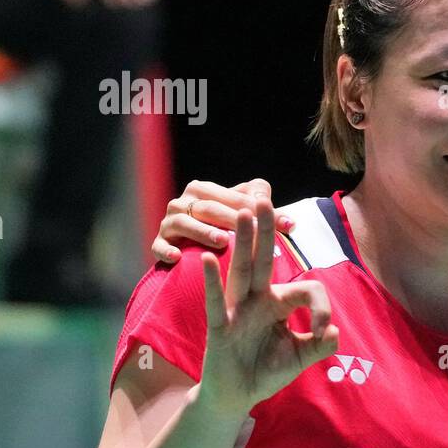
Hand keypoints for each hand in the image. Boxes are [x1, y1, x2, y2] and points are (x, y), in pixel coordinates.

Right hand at [153, 178, 293, 262]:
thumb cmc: (222, 224)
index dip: (262, 210)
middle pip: (211, 209)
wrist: (187, 244)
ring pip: (186, 224)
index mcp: (204, 190)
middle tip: (256, 231)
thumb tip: (288, 220)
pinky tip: (178, 257)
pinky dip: (167, 250)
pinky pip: (159, 246)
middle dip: (237, 220)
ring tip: (222, 241)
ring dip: (203, 232)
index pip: (237, 199)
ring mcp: (169, 222)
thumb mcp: (241, 210)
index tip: (288, 225)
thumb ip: (261, 204)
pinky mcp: (158, 243)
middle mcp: (183, 202)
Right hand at [200, 200, 337, 413]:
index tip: (325, 332)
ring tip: (242, 213)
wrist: (236, 397)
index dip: (322, 308)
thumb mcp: (299, 358)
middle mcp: (256, 301)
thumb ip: (319, 346)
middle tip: (263, 198)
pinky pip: (214, 301)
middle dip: (265, 231)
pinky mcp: (219, 327)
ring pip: (240, 271)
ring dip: (243, 243)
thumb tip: (334, 334)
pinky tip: (210, 258)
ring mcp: (235, 311)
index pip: (306, 289)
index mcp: (277, 304)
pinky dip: (212, 280)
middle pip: (263, 260)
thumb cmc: (265, 372)